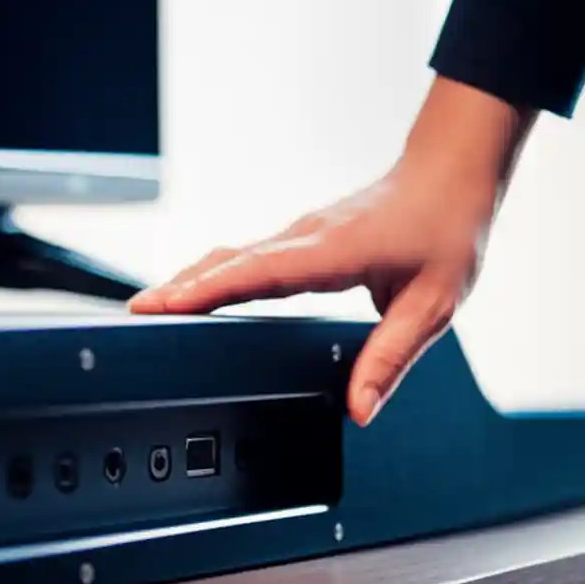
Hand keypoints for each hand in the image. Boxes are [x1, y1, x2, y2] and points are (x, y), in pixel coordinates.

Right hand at [128, 160, 497, 426]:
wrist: (448, 176)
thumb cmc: (445, 231)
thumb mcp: (433, 306)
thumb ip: (391, 359)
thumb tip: (360, 408)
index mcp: (333, 253)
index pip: (258, 273)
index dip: (209, 289)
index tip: (167, 305)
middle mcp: (304, 239)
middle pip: (227, 263)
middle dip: (179, 289)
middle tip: (136, 314)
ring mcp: (296, 236)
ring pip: (229, 257)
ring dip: (188, 281)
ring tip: (149, 309)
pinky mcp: (295, 241)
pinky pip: (242, 257)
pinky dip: (210, 276)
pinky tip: (193, 294)